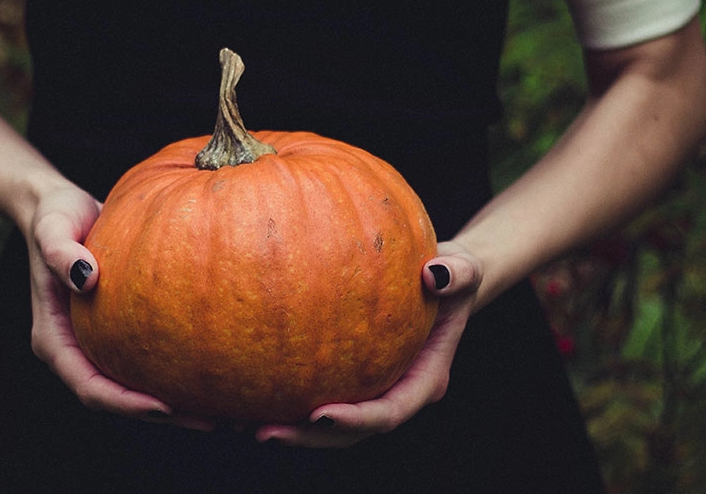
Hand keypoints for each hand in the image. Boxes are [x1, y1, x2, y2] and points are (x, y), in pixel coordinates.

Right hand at [24, 184, 214, 431]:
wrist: (61, 207)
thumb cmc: (54, 216)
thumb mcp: (52, 228)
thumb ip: (60, 252)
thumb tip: (86, 278)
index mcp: (55, 341)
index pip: (90, 387)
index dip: (125, 403)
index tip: (164, 407)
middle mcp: (78, 351)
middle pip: (120, 399)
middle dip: (165, 415)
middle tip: (214, 421)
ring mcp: (100, 345)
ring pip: (138, 388)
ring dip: (179, 404)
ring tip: (228, 409)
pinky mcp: (121, 333)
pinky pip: (152, 361)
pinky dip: (180, 372)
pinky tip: (220, 371)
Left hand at [254, 240, 482, 447]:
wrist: (439, 279)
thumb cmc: (451, 274)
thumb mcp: (464, 268)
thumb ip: (457, 273)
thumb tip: (435, 274)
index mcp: (424, 380)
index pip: (389, 412)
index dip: (356, 421)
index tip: (320, 415)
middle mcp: (393, 392)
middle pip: (350, 433)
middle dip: (308, 438)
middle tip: (264, 432)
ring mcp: (368, 389)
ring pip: (326, 423)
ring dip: (287, 427)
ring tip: (240, 423)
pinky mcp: (346, 377)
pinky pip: (312, 392)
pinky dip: (281, 397)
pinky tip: (242, 391)